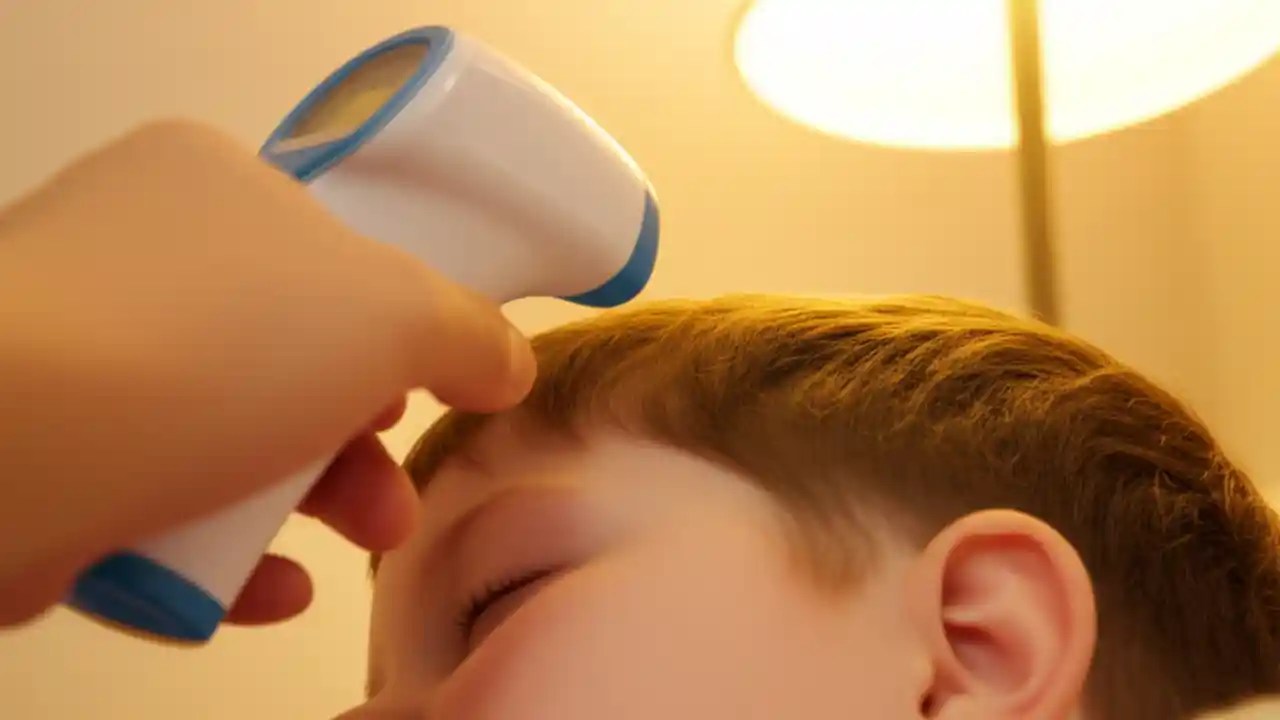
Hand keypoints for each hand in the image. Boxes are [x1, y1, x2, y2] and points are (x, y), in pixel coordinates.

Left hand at [0, 120, 535, 627]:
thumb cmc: (220, 343)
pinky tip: (270, 590)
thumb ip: (466, 335)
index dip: (388, 319)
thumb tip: (504, 365)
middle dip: (361, 437)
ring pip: (226, 435)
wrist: (3, 447)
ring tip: (367, 543)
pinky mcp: (44, 457)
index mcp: (208, 185)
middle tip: (396, 488)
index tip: (423, 383)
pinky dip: (227, 546)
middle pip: (285, 352)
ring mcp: (79, 359)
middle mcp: (134, 257)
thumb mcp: (391, 315)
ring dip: (314, 499)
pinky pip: (158, 499)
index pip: (321, 247)